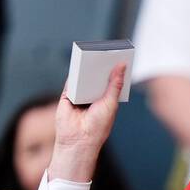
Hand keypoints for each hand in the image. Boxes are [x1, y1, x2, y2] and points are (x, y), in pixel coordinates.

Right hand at [50, 64, 125, 182]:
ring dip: (88, 67)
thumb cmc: (98, 125)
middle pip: (97, 77)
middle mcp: (93, 96)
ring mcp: (80, 95)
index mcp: (106, 99)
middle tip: (108, 50)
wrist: (79, 138)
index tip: (122, 56)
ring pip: (83, 77)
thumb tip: (121, 66)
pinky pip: (70, 80)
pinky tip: (79, 62)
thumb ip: (114, 84)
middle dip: (101, 65)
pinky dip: (74, 72)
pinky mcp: (67, 95)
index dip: (115, 70)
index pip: (111, 81)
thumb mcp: (110, 102)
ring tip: (95, 53)